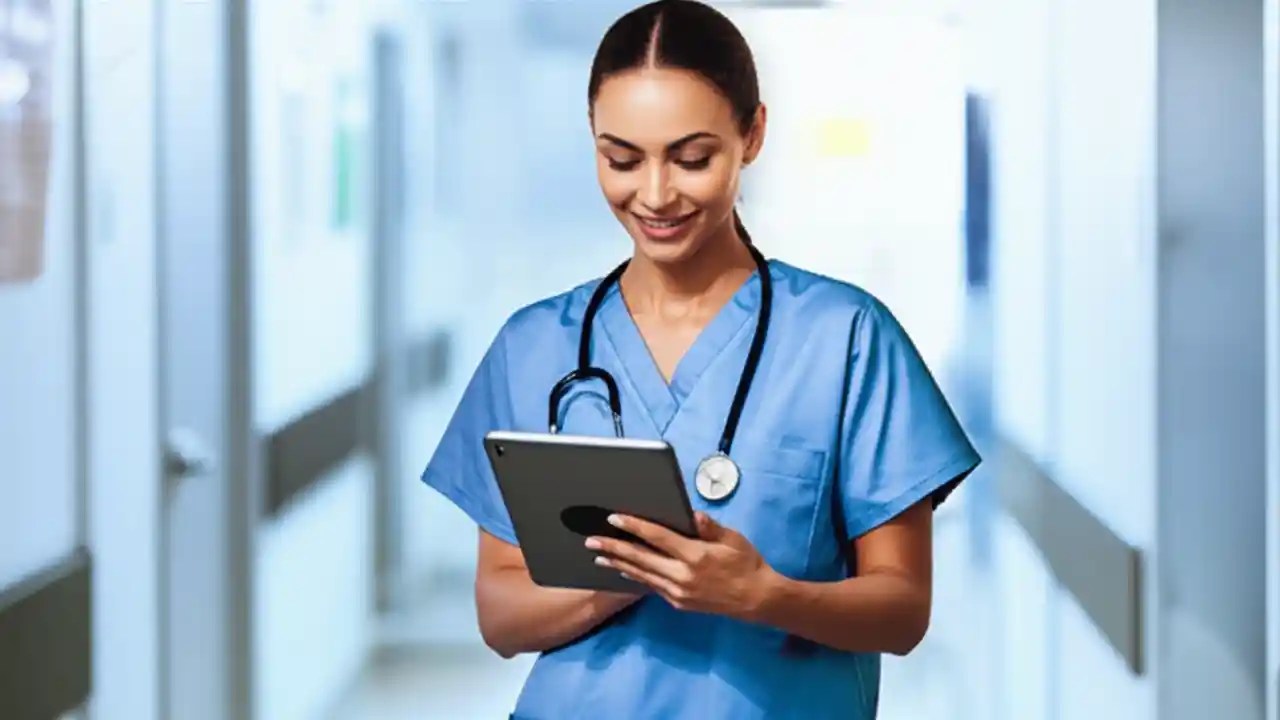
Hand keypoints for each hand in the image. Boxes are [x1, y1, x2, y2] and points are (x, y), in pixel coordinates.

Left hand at [585, 512, 778, 620]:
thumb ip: (708, 526)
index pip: (657, 538)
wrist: (757, 599)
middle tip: (591, 540)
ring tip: (598, 556)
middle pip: (641, 558)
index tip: (614, 518)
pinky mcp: (678, 603)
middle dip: (614, 547)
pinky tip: (623, 570)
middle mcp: (682, 576)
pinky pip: (651, 586)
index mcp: (695, 556)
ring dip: (618, 564)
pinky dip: (635, 577)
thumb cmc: (746, 563)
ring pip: (641, 575)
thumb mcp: (732, 538)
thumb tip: (689, 513)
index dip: (633, 526)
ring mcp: (678, 593)